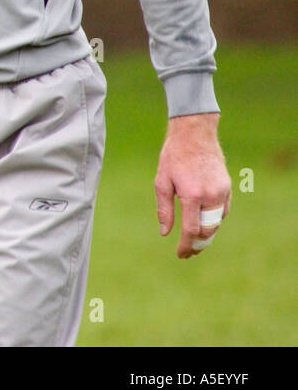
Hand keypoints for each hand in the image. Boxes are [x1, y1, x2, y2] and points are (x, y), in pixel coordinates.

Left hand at [154, 112, 229, 257]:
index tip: (181, 255)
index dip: (186, 246)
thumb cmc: (173, 157)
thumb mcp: (161, 182)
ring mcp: (222, 191)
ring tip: (194, 242)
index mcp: (192, 195)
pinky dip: (213, 220)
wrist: (195, 134)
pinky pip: (222, 211)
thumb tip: (165, 233)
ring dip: (206, 234)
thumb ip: (164, 209)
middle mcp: (210, 195)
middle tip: (188, 253)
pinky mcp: (227, 187)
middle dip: (198, 245)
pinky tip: (204, 224)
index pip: (191, 230)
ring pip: (216, 222)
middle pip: (207, 230)